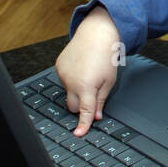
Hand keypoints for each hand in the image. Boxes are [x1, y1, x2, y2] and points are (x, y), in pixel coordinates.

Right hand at [54, 6, 122, 134]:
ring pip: (68, 93)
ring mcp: (62, 74)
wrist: (96, 33)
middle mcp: (71, 82)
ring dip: (77, 90)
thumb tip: (96, 116)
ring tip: (89, 74)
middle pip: (72, 106)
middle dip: (81, 106)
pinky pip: (64, 81)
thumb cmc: (106, 55)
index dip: (83, 125)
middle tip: (93, 93)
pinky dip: (72, 80)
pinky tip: (81, 68)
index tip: (78, 134)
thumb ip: (101, 101)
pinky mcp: (58, 67)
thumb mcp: (109, 81)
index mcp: (86, 86)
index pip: (84, 112)